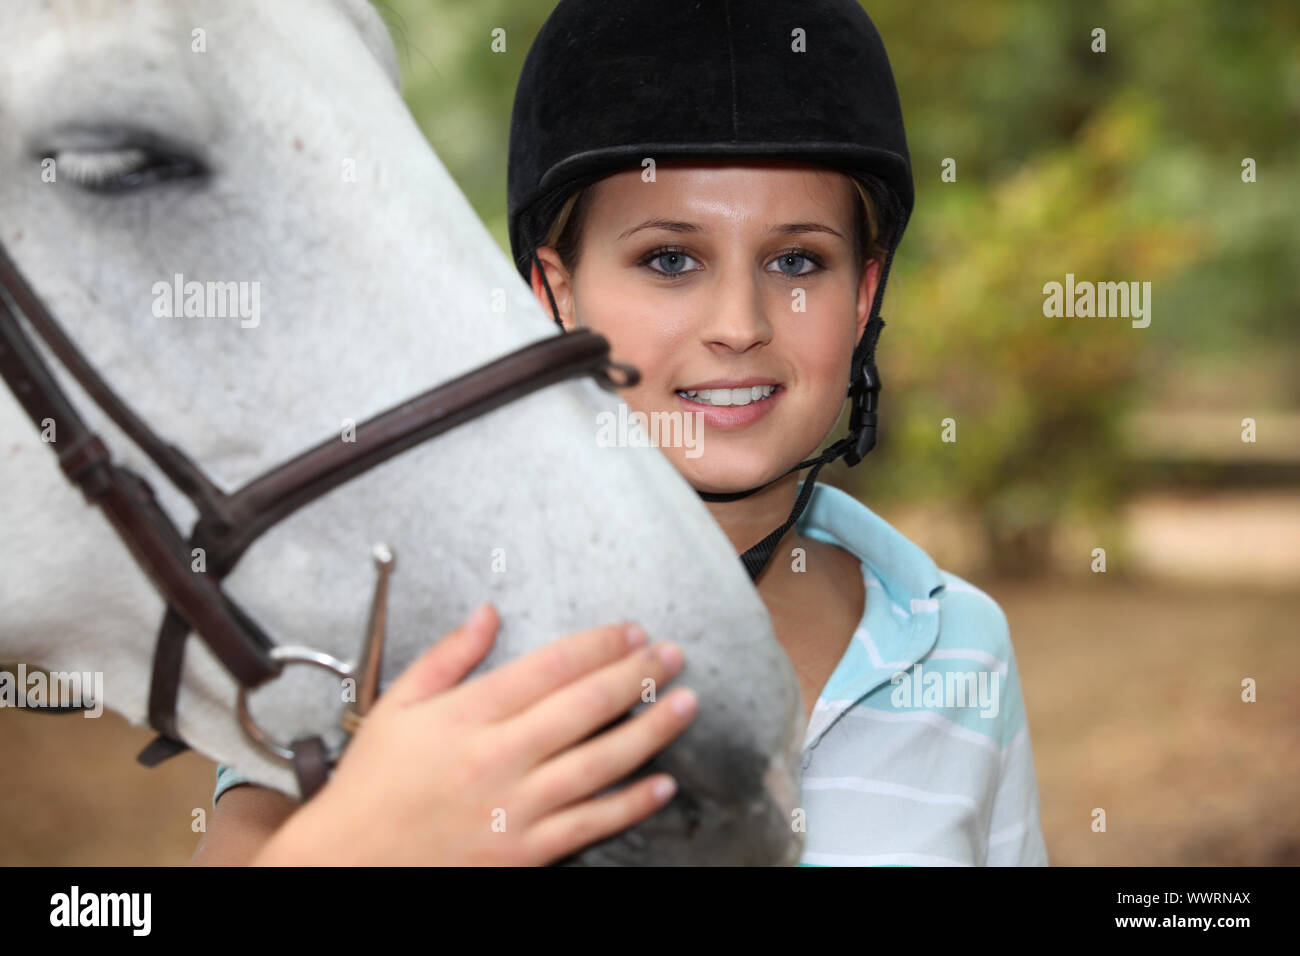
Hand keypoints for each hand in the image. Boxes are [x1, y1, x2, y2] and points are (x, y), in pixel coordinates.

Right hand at [251, 603, 695, 864]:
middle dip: (638, 674)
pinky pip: (589, 823)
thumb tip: (488, 613)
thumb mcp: (397, 705)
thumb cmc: (373, 783)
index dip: (599, 644)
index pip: (551, 667)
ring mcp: (516, 806)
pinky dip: (630, 804)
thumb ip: (448, 656)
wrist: (349, 862)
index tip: (632, 630)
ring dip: (651, 730)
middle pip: (585, 705)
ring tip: (686, 703)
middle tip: (673, 654)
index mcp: (469, 714)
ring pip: (599, 761)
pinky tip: (661, 783)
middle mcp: (499, 756)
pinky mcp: (525, 850)